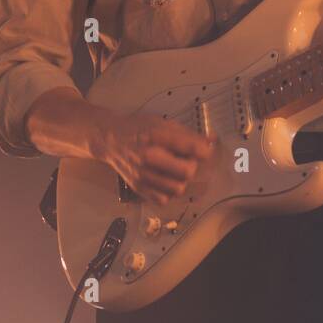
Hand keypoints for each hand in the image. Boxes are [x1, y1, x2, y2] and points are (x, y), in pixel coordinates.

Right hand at [100, 114, 215, 205]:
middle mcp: (149, 156)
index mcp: (157, 136)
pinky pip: (163, 199)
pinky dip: (169, 192)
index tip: (205, 150)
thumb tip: (211, 140)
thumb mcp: (163, 123)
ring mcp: (143, 174)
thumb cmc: (137, 129)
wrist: (111, 139)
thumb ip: (187, 134)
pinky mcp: (138, 187)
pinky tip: (165, 180)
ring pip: (178, 188)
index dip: (204, 150)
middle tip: (188, 160)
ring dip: (182, 180)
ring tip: (175, 170)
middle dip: (192, 166)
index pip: (190, 147)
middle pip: (187, 172)